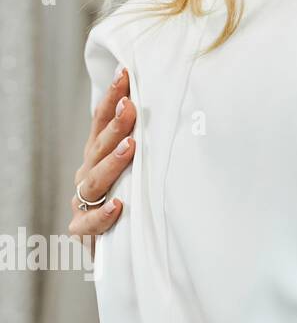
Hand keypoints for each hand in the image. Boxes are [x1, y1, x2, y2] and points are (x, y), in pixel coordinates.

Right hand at [70, 67, 136, 255]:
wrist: (118, 248)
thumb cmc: (134, 200)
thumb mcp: (141, 169)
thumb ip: (152, 144)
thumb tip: (186, 108)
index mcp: (99, 156)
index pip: (102, 122)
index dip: (112, 98)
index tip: (125, 74)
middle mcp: (88, 174)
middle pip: (97, 147)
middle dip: (115, 126)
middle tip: (132, 107)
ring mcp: (83, 202)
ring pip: (93, 181)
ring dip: (112, 163)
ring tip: (130, 148)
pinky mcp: (84, 230)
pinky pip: (89, 222)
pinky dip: (103, 215)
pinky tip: (119, 206)